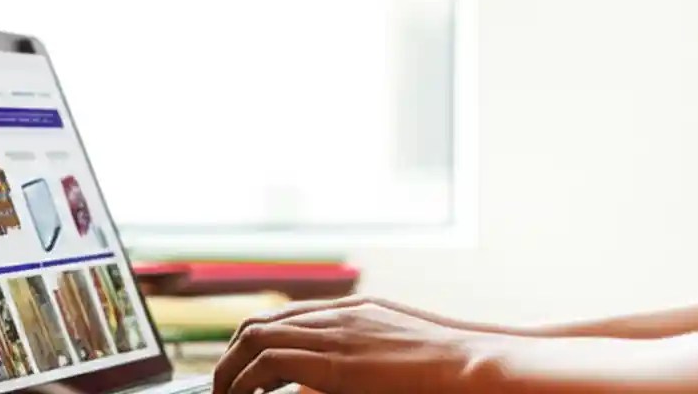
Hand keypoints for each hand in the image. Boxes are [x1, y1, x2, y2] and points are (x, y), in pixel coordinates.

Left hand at [211, 300, 494, 393]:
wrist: (472, 361)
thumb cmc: (450, 363)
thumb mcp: (401, 349)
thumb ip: (367, 354)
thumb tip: (340, 375)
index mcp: (355, 311)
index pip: (286, 317)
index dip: (255, 344)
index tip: (243, 372)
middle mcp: (339, 315)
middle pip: (261, 323)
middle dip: (233, 356)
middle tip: (225, 388)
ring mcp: (337, 333)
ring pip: (256, 338)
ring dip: (231, 370)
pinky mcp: (337, 362)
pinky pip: (270, 364)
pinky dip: (246, 381)